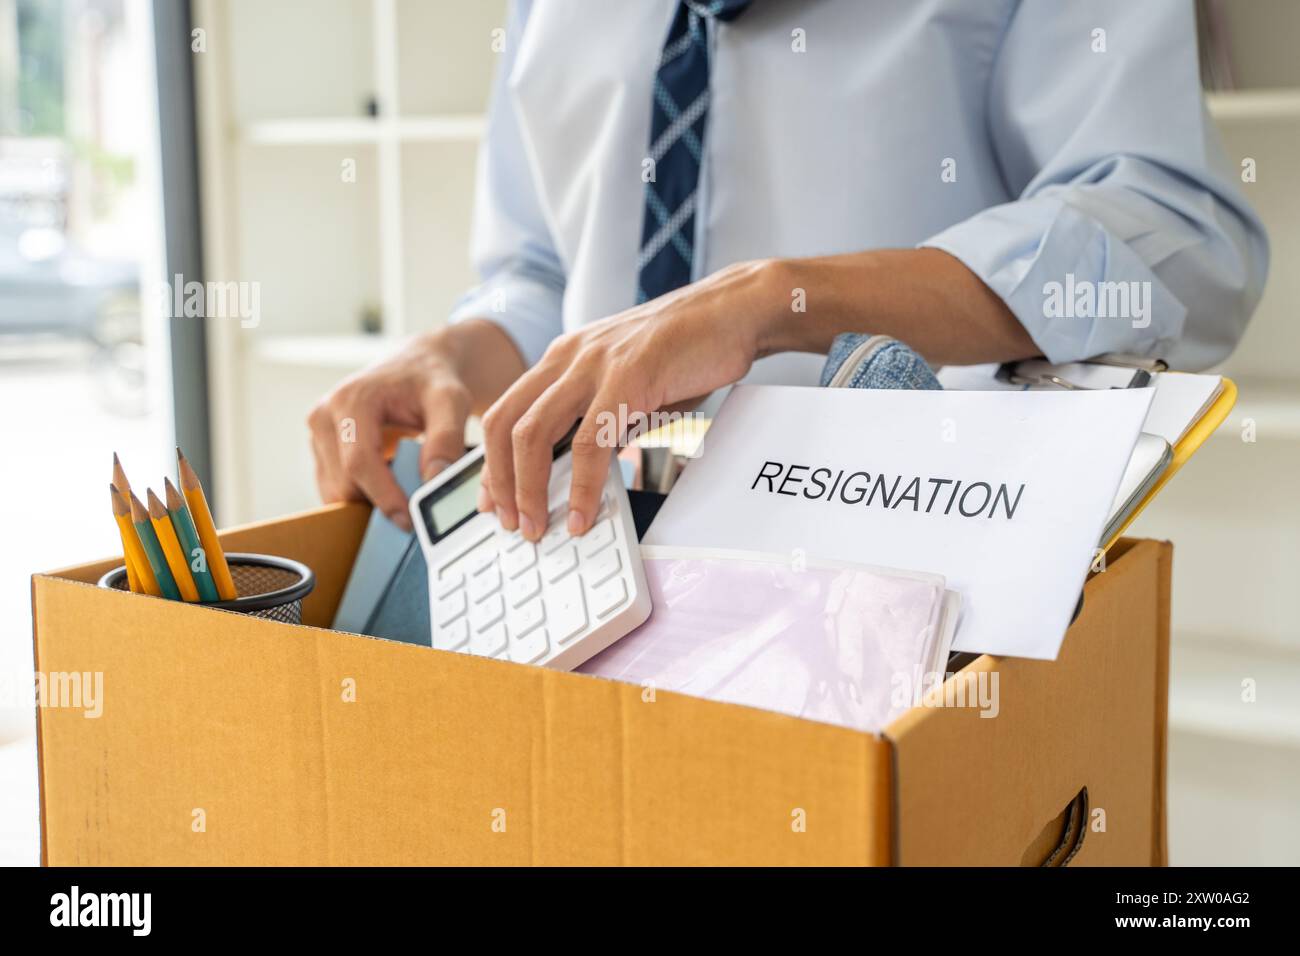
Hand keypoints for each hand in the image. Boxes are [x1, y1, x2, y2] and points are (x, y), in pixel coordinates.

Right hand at [308, 321, 523, 529]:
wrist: (416, 367)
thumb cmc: (432, 381)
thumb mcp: (451, 401)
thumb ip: (446, 438)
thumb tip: (433, 481)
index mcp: (351, 400)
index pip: (359, 462)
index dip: (383, 496)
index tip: (408, 521)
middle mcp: (324, 416)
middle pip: (343, 484)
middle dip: (378, 502)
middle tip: (415, 509)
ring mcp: (318, 434)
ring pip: (336, 492)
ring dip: (369, 500)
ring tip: (404, 486)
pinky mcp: (321, 450)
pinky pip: (337, 488)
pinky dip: (364, 494)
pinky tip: (389, 480)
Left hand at [477, 259, 780, 540]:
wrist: (733, 310)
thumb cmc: (688, 348)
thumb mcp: (630, 386)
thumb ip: (603, 421)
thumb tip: (585, 472)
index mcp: (564, 357)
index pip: (506, 411)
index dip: (490, 460)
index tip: (492, 498)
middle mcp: (569, 356)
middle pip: (505, 424)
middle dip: (499, 481)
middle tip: (508, 520)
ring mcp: (595, 364)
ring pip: (534, 433)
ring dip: (529, 489)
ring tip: (537, 525)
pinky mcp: (627, 376)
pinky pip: (591, 441)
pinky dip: (583, 486)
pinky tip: (584, 512)